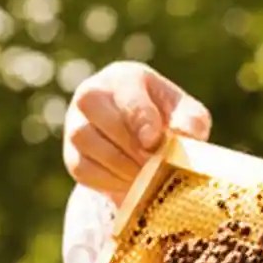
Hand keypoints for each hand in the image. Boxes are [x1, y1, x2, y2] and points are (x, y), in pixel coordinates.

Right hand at [63, 61, 212, 204]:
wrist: (141, 139)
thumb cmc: (165, 119)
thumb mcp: (185, 114)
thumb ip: (191, 120)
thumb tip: (186, 134)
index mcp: (124, 78)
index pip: (126, 95)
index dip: (140, 120)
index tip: (153, 142)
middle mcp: (92, 94)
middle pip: (101, 116)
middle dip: (131, 146)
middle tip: (154, 165)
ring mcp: (76, 123)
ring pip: (86, 141)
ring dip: (120, 165)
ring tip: (145, 176)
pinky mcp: (71, 154)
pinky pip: (82, 168)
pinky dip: (108, 180)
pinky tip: (129, 183)